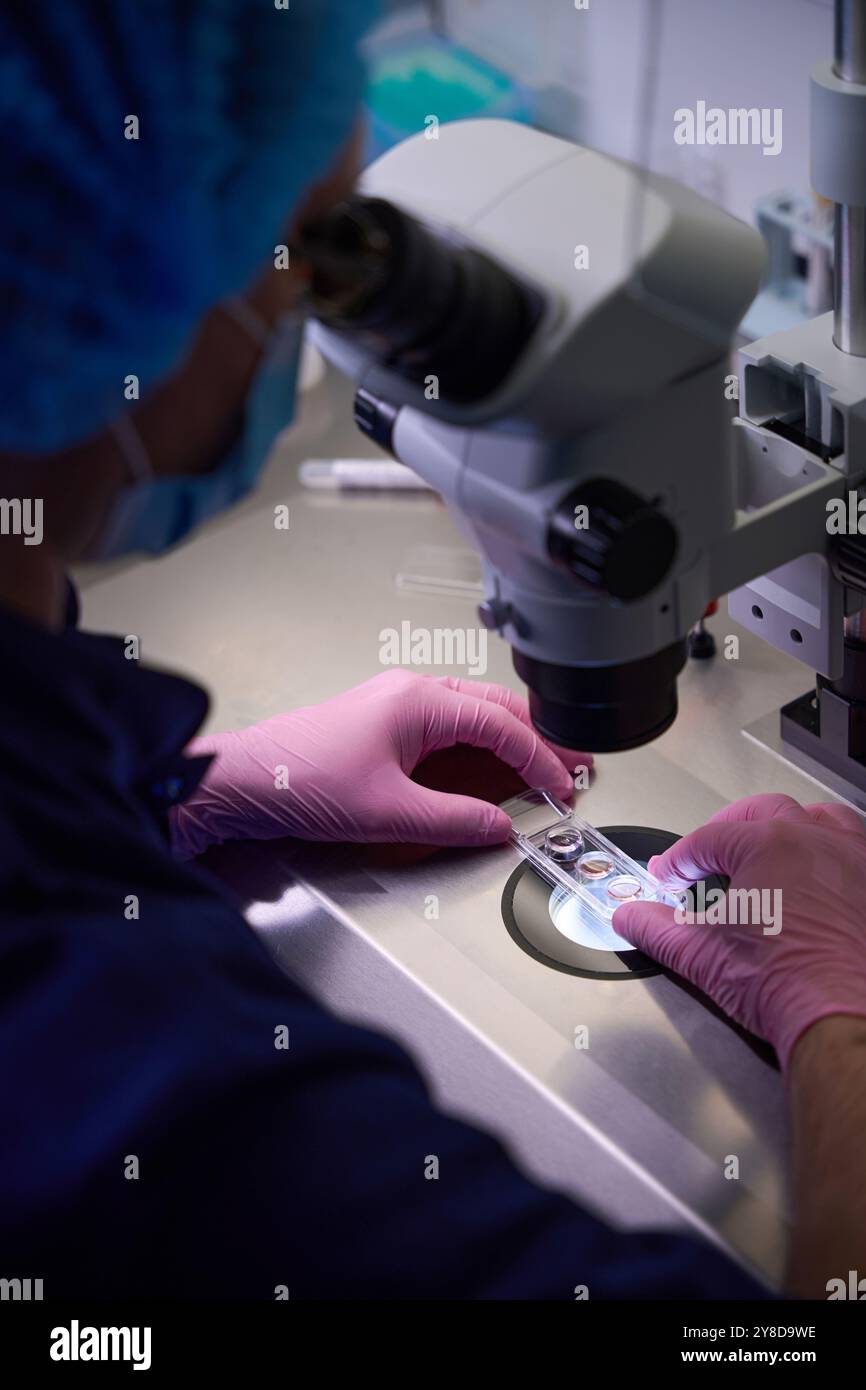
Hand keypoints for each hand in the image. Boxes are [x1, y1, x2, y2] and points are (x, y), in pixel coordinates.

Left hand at [170, 670, 590, 858]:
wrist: (241, 781)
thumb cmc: (301, 781)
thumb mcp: (388, 811)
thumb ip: (455, 820)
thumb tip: (500, 827)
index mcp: (420, 700)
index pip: (501, 726)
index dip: (541, 758)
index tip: (564, 786)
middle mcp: (413, 692)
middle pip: (495, 711)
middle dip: (539, 740)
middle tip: (575, 767)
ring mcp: (397, 705)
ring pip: (474, 716)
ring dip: (512, 741)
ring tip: (544, 766)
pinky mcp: (384, 725)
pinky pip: (448, 728)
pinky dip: (480, 747)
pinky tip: (491, 767)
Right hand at [613, 793, 865, 1070]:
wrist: (843, 1019)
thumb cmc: (785, 984)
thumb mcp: (701, 955)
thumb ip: (656, 929)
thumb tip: (630, 918)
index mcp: (768, 845)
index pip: (707, 841)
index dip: (680, 859)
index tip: (669, 876)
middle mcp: (816, 840)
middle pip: (762, 812)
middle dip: (728, 828)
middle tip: (709, 854)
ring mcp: (855, 859)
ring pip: (820, 817)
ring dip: (791, 824)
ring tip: (772, 843)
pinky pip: (859, 847)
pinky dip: (836, 849)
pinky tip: (824, 869)